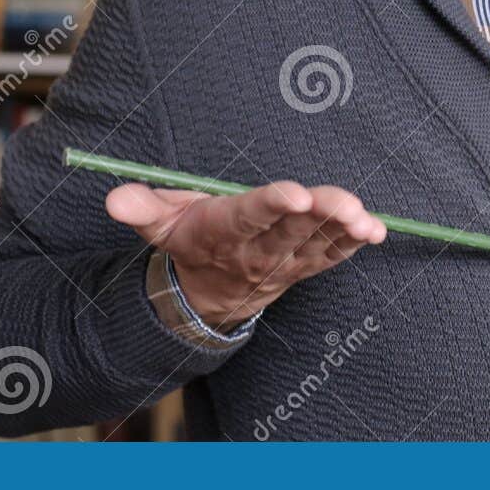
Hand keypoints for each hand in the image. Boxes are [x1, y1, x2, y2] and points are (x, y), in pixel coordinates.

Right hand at [106, 180, 385, 331]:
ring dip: (343, 230)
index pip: (249, 216)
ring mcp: (286, 261)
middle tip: (342, 201)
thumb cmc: (189, 241)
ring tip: (364, 218)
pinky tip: (375, 231)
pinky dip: (354, 245)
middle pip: (292, 230)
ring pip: (317, 243)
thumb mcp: (158, 226)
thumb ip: (142, 209)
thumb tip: (114, 199)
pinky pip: (333, 256)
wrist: (206, 296)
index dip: (273, 205)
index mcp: (224, 231)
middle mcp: (258, 249)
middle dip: (320, 214)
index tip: (295, 192)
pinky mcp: (305, 266)